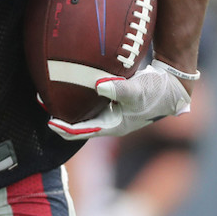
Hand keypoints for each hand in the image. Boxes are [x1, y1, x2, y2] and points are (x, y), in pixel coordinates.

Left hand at [48, 61, 191, 139]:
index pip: (83, 132)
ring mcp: (113, 112)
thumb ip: (119, 89)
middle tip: (42, 103)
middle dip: (60, 118)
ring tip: (51, 95)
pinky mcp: (114, 100)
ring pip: (85, 113)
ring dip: (68, 107)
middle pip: (79, 124)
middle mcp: (111, 121)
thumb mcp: (139, 90)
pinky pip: (92, 101)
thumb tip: (97, 85)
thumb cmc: (157, 91)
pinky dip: (79, 96)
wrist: (174, 86)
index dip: (65, 129)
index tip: (49, 122)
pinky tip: (71, 83)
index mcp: (114, 126)